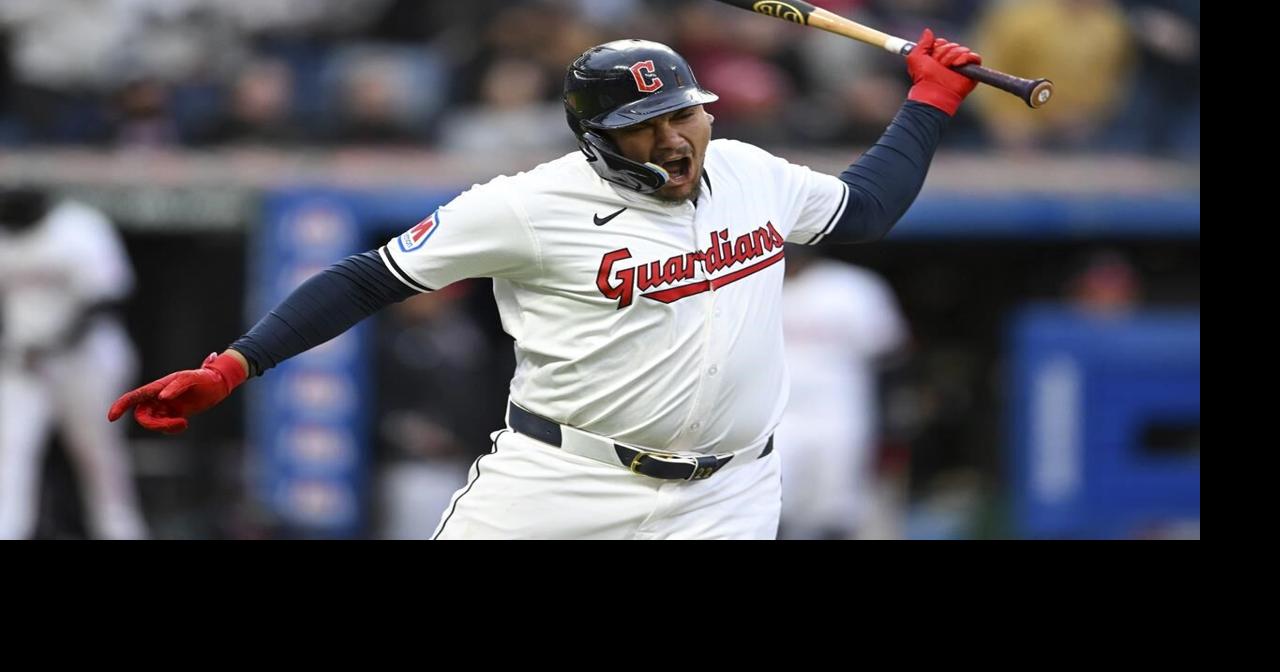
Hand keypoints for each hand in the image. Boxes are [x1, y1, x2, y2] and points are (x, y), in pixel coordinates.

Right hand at [107, 351, 247, 433]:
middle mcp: (158, 397)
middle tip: (179, 424)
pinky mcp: (173, 414)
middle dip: (155, 425)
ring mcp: (165, 406)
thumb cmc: (205, 377)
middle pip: (143, 416)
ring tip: (183, 424)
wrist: (219, 383)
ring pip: (153, 422)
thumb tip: (162, 397)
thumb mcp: (193, 377)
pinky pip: (164, 426)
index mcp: (159, 386)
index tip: (111, 418)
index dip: (121, 406)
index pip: (135, 396)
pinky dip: (170, 429)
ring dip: (165, 427)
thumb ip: (177, 385)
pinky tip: (183, 424)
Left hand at [906, 28, 982, 115]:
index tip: (931, 55)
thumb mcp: (916, 57)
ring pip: (962, 49)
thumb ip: (921, 43)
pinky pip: (974, 57)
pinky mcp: (972, 71)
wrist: (932, 90)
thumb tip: (928, 32)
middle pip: (952, 45)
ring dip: (951, 57)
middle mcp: (950, 60)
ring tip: (946, 67)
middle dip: (943, 52)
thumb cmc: (923, 78)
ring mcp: (961, 66)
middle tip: (938, 64)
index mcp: (938, 57)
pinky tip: (957, 64)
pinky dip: (966, 58)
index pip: (943, 42)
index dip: (937, 46)